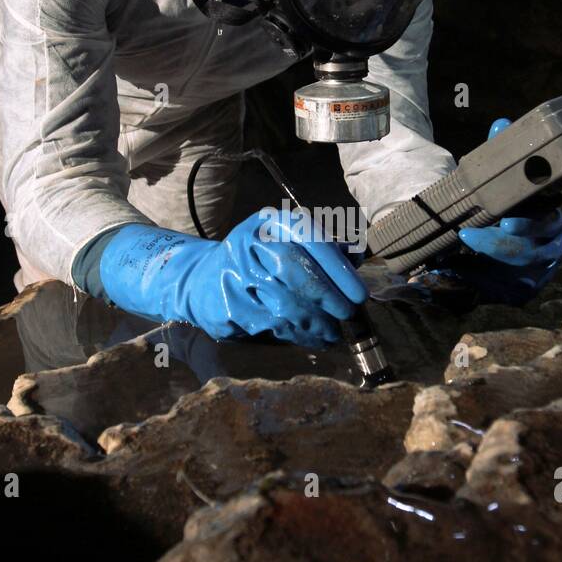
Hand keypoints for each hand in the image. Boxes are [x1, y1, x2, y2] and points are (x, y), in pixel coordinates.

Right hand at [194, 209, 367, 345]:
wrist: (202, 279)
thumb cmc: (257, 259)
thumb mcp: (285, 242)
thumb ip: (322, 248)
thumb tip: (356, 256)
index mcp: (269, 223)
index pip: (311, 240)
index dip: (338, 269)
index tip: (359, 293)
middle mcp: (251, 245)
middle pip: (298, 272)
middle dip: (328, 297)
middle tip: (348, 313)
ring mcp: (237, 277)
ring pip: (287, 303)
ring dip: (317, 322)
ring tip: (334, 331)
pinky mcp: (231, 308)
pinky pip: (275, 325)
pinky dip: (300, 335)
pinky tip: (315, 338)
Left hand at [451, 118, 561, 304]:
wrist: (506, 239)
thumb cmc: (509, 207)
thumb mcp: (506, 182)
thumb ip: (504, 155)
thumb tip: (501, 124)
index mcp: (553, 220)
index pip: (546, 224)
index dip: (527, 226)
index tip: (506, 223)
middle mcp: (551, 250)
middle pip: (529, 255)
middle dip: (496, 247)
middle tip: (466, 236)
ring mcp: (537, 274)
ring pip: (514, 278)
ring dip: (480, 269)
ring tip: (451, 258)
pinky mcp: (520, 293)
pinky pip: (499, 293)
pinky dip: (476, 284)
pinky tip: (454, 272)